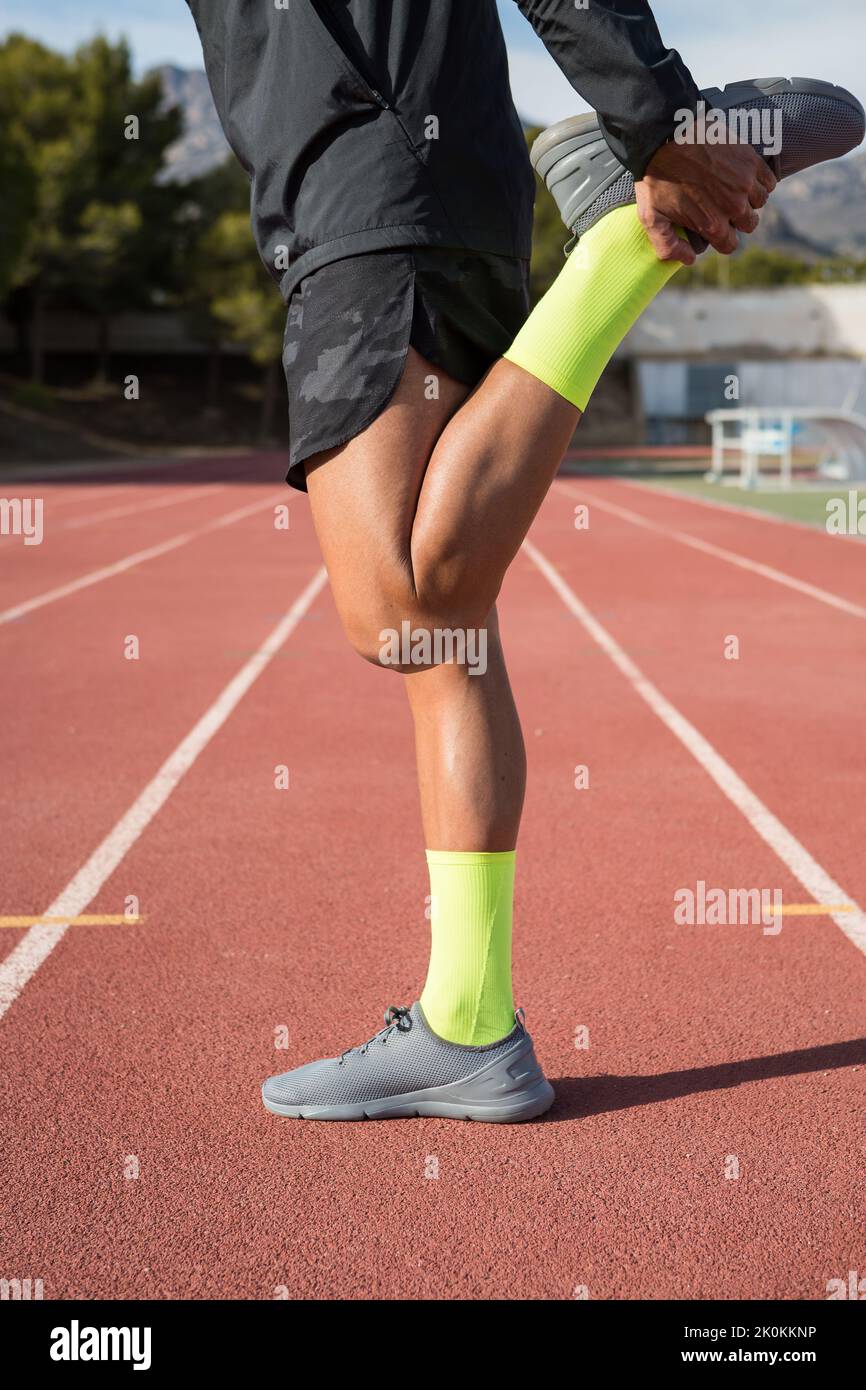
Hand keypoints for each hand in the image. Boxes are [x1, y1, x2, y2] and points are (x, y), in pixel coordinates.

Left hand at [636, 141, 776, 264]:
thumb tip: (689, 259)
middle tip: (723, 206)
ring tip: (733, 190)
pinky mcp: (751, 160)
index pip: (729, 245)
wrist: (664, 136)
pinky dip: (762, 181)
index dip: (721, 238)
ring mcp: (745, 182)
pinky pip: (769, 180)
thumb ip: (667, 246)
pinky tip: (746, 177)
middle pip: (749, 224)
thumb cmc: (655, 177)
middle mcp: (733, 206)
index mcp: (712, 224)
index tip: (714, 227)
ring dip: (749, 199)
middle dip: (737, 220)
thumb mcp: (651, 218)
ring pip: (760, 202)